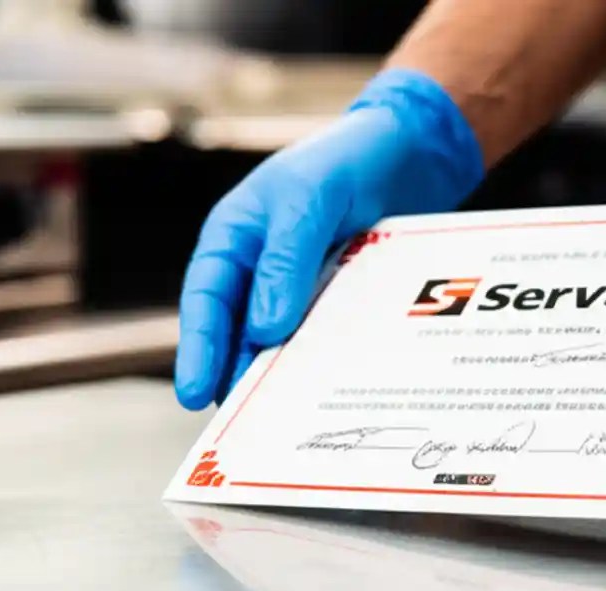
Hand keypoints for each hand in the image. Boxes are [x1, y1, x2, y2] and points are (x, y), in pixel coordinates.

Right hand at [175, 69, 483, 409]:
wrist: (412, 150)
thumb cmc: (347, 159)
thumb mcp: (309, 201)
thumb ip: (285, 261)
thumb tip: (264, 330)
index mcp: (234, 237)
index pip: (206, 300)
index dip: (198, 348)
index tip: (194, 393)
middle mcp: (259, 267)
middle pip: (237, 331)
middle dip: (235, 375)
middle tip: (237, 425)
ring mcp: (298, 286)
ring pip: (280, 340)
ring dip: (281, 375)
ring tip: (280, 420)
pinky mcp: (337, 298)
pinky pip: (324, 336)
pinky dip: (322, 363)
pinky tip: (329, 391)